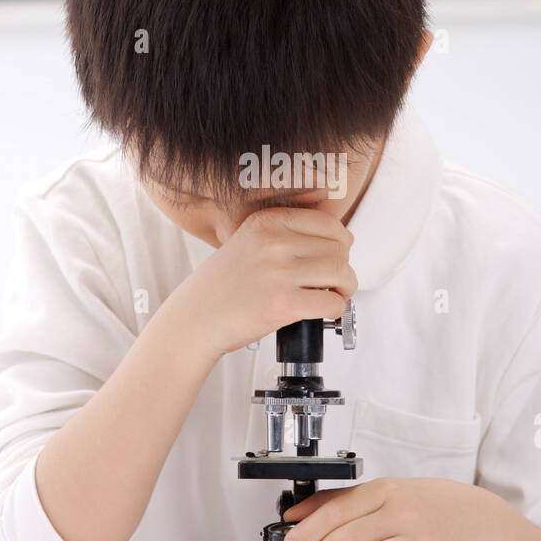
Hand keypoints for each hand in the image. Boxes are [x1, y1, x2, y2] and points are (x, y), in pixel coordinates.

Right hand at [166, 206, 356, 358]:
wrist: (195, 318)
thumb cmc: (222, 286)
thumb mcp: (249, 242)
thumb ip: (288, 236)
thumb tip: (343, 239)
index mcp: (266, 221)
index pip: (328, 223)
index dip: (342, 242)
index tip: (338, 255)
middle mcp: (273, 242)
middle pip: (339, 249)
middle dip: (343, 267)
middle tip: (335, 282)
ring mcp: (278, 272)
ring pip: (341, 273)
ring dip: (345, 288)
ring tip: (334, 295)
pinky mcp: (282, 303)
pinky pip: (332, 302)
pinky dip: (335, 309)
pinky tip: (323, 311)